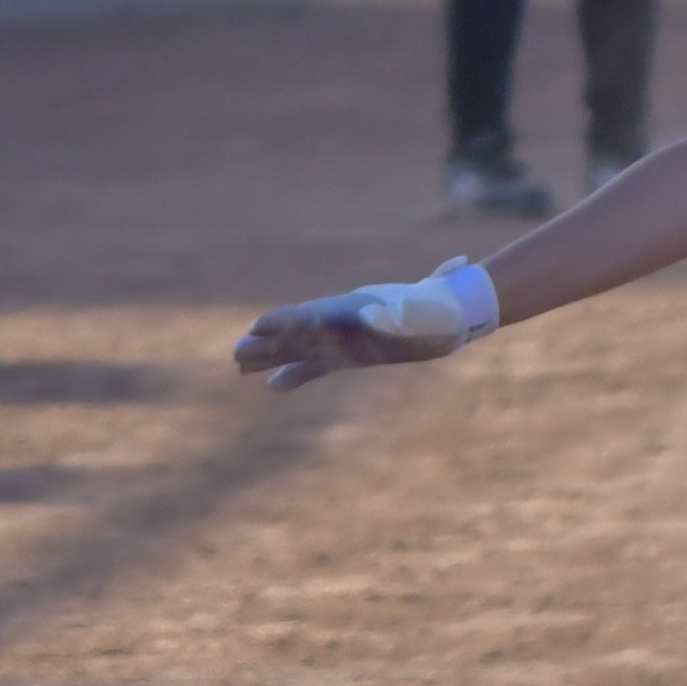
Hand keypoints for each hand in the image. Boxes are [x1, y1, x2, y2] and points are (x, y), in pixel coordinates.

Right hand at [231, 263, 497, 391]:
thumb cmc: (438, 310)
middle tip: (236, 353)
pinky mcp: (349, 356)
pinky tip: (272, 386)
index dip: (287, 322)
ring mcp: (343, 340)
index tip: (259, 328)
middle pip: (299, 334)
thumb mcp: (429, 306)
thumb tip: (402, 300)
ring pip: (300, 350)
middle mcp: (344, 325)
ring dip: (272, 358)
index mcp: (358, 311)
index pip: (314, 316)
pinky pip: (315, 366)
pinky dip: (294, 374)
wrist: (450, 316)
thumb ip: (418, 300)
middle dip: (269, 344)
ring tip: (239, 365)